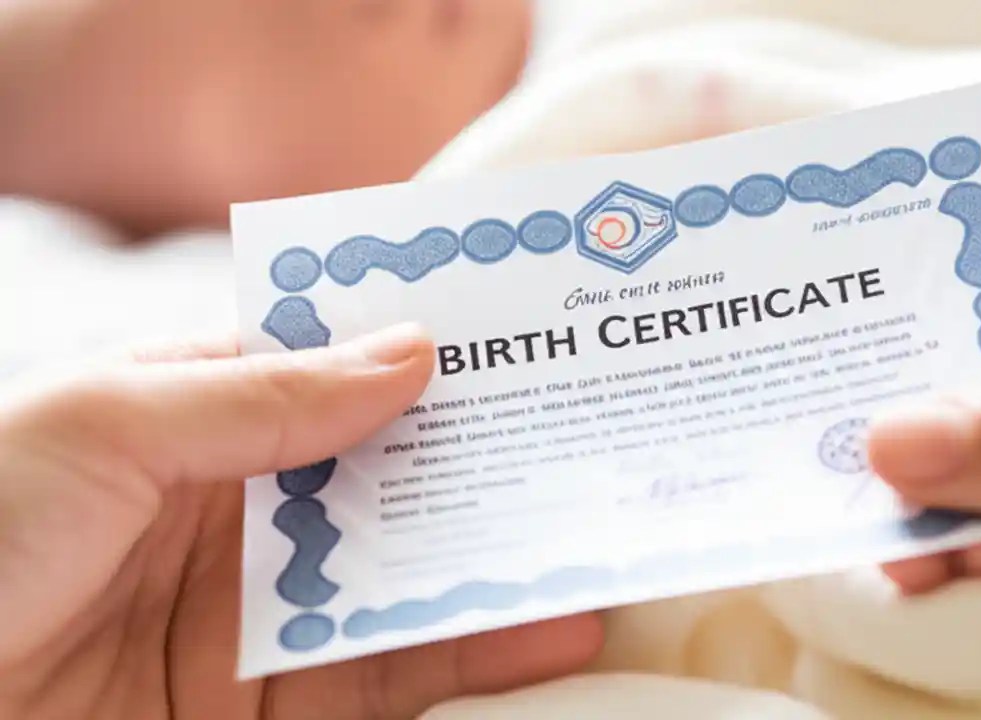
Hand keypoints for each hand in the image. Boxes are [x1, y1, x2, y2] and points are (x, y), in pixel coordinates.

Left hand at [0, 325, 600, 718]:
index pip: (334, 365)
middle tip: (592, 434)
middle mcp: (237, 505)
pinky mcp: (265, 706)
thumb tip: (409, 353)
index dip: (423, 347)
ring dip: (500, 556)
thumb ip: (260, 396)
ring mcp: (255, 608)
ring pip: (405, 574)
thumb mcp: (100, 426)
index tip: (525, 334)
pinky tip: (549, 628)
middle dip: (485, 455)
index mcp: (191, 412)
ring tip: (599, 532)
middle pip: (390, 473)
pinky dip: (472, 651)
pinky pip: (388, 672)